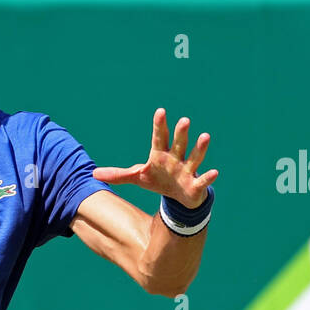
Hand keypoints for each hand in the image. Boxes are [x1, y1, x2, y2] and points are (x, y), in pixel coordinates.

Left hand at [93, 109, 217, 208]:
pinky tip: (214, 172)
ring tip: (205, 136)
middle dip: (181, 133)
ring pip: (194, 157)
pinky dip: (208, 177)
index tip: (160, 112)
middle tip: (184, 120)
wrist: (177, 198)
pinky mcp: (195, 184)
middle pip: (178, 143)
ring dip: (199, 148)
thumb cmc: (158, 181)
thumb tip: (94, 174)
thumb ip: (118, 174)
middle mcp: (176, 159)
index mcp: (161, 155)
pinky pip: (202, 180)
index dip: (159, 126)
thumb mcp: (137, 177)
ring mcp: (187, 170)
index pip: (159, 138)